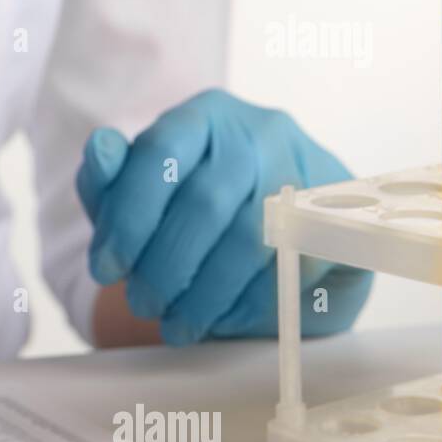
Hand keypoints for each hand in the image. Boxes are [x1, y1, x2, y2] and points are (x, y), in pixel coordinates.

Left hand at [75, 89, 371, 344]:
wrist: (269, 242)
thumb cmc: (184, 214)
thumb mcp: (132, 196)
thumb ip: (108, 177)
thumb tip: (100, 146)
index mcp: (202, 116)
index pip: (159, 154)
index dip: (128, 217)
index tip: (105, 270)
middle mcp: (259, 131)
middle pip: (206, 201)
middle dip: (165, 265)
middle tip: (142, 306)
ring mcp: (308, 168)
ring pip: (252, 237)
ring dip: (206, 292)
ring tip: (177, 324)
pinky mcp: (341, 216)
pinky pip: (295, 264)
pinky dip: (252, 302)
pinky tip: (223, 320)